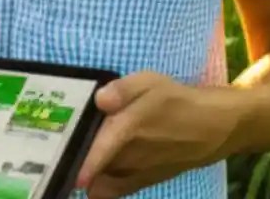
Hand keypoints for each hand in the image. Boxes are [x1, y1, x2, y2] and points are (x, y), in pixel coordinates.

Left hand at [75, 70, 244, 197]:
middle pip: (93, 160)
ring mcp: (136, 172)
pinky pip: (114, 190)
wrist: (211, 128)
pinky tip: (95, 174)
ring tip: (74, 154)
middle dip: (75, 154)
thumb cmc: (177, 100)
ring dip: (88, 168)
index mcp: (130, 127)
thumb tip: (100, 100)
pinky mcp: (142, 182)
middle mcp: (131, 155)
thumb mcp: (151, 81)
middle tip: (59, 144)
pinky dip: (101, 185)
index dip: (82, 160)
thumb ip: (124, 88)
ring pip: (101, 176)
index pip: (100, 148)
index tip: (60, 164)